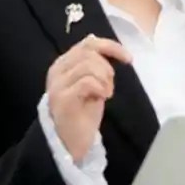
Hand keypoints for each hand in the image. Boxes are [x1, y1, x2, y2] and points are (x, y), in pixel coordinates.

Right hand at [46, 34, 131, 161]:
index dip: (111, 47)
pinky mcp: (63, 98)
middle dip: (107, 68)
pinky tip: (102, 98)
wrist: (70, 141)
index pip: (88, 43)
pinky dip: (101, 88)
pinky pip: (88, 82)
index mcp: (63, 64)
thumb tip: (104, 46)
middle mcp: (57, 71)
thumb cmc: (83, 112)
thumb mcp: (92, 83)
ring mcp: (58, 84)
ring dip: (105, 79)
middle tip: (109, 87)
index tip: (128, 59)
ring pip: (89, 65)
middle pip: (89, 52)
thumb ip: (94, 65)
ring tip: (105, 94)